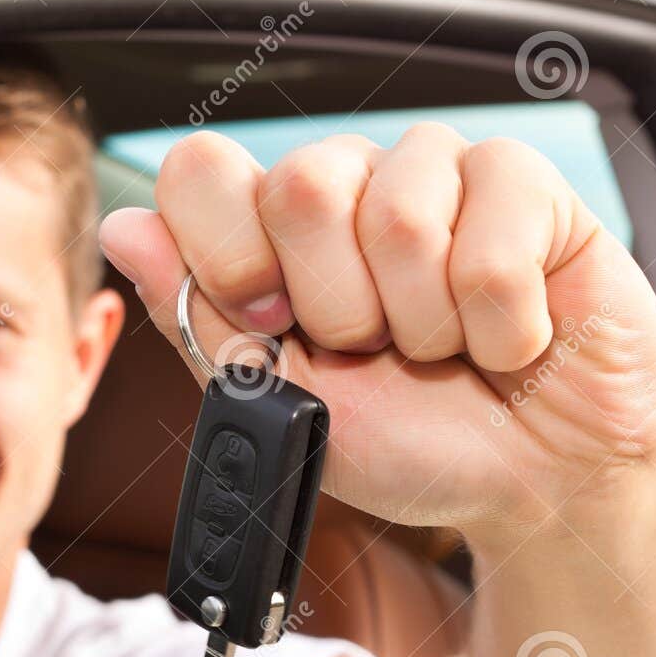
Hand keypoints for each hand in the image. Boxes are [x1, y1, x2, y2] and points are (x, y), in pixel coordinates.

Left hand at [98, 125, 655, 542]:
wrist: (533, 486)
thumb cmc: (412, 443)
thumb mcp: (282, 402)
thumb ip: (200, 321)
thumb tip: (122, 228)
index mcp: (272, 227)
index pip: (201, 170)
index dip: (228, 257)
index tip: (275, 328)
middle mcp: (349, 182)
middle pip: (301, 185)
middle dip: (341, 309)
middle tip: (380, 349)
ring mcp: (437, 173)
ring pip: (399, 219)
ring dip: (425, 327)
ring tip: (450, 349)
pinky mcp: (527, 186)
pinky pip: (490, 245)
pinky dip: (498, 326)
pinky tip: (510, 338)